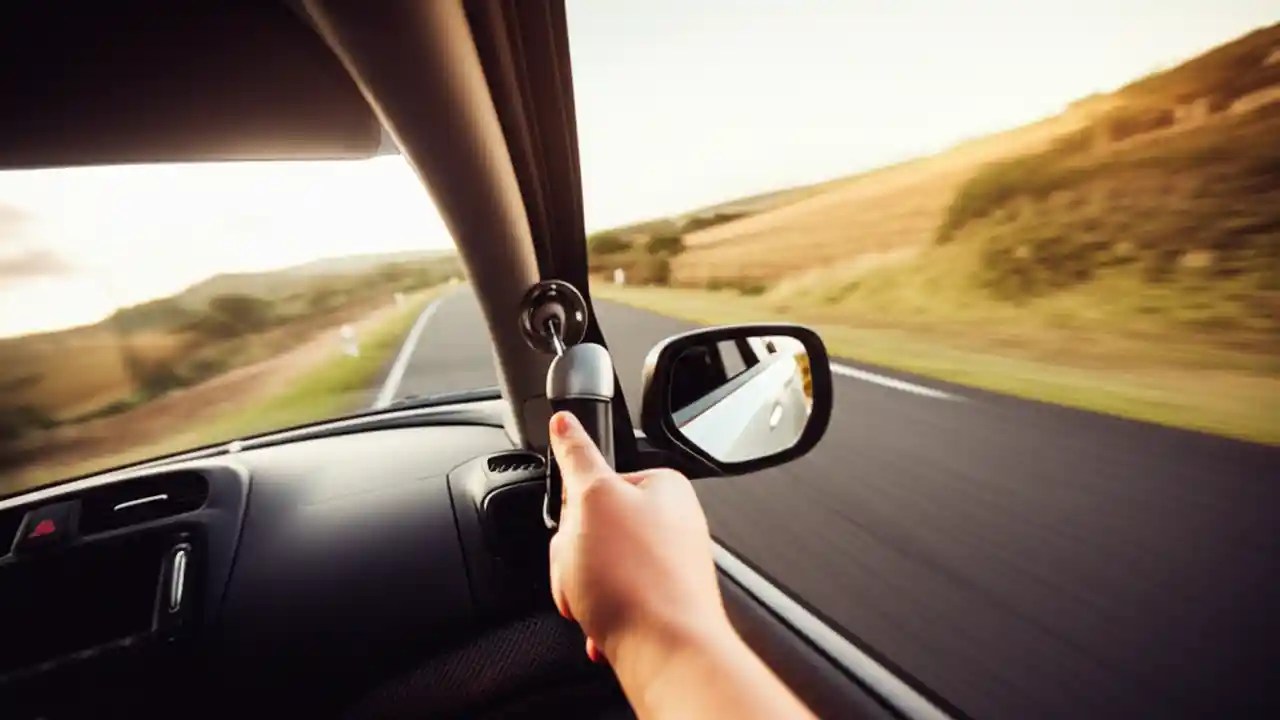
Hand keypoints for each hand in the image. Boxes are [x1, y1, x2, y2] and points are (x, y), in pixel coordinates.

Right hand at [547, 411, 729, 668]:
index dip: (573, 509)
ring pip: (595, 569)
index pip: (595, 483)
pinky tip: (603, 628)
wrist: (668, 654)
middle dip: (573, 558)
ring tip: (594, 604)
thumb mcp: (592, 500)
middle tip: (582, 570)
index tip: (574, 527)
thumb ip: (575, 457)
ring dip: (581, 589)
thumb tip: (564, 423)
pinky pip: (612, 602)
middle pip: (591, 529)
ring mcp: (667, 566)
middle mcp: (672, 524)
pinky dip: (599, 615)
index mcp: (664, 488)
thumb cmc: (636, 581)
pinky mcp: (660, 604)